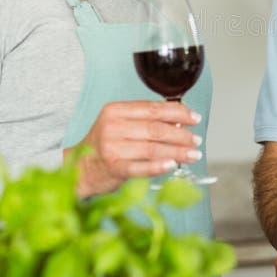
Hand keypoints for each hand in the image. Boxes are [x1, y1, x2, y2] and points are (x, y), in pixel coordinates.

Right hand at [69, 100, 201, 196]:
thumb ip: (146, 119)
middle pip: (156, 129)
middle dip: (182, 135)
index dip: (178, 112)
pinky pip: (141, 167)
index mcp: (116, 110)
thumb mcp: (121, 124)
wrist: (80, 168)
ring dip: (178, 152)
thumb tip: (181, 119)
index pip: (153, 108)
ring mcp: (111, 147)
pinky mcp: (113, 167)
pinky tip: (173, 165)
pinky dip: (159, 166)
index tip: (195, 118)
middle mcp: (112, 126)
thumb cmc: (106, 144)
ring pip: (153, 148)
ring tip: (193, 154)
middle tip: (196, 140)